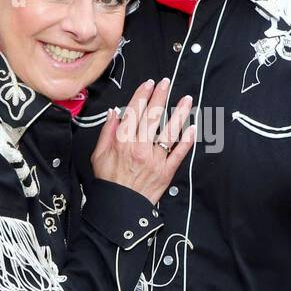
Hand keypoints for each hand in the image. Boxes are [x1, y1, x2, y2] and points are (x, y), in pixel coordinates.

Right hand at [90, 78, 194, 204]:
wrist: (120, 207)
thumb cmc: (109, 181)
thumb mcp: (98, 155)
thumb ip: (107, 132)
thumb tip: (114, 112)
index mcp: (122, 142)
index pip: (134, 112)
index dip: (142, 95)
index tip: (149, 84)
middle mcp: (140, 147)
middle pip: (152, 117)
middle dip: (160, 96)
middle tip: (166, 83)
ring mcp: (155, 159)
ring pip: (169, 131)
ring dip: (179, 113)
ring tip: (186, 99)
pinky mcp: (166, 171)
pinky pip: (178, 153)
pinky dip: (186, 140)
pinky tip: (192, 127)